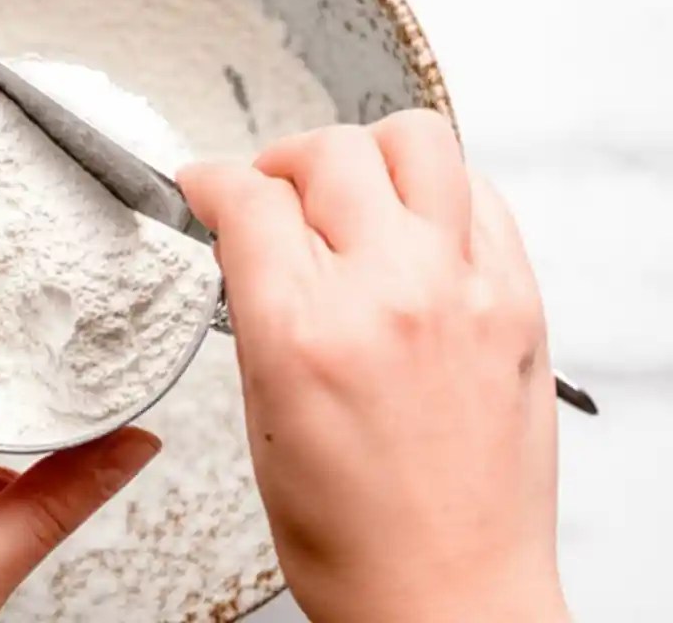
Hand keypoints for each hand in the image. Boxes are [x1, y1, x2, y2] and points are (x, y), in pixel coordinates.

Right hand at [179, 110, 567, 622]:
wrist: (448, 592)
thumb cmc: (351, 535)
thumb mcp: (263, 418)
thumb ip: (257, 312)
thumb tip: (251, 243)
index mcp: (304, 331)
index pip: (248, 199)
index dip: (210, 179)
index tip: (204, 185)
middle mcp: (388, 293)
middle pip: (328, 153)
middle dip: (281, 164)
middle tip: (270, 194)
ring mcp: (463, 289)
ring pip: (417, 143)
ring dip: (365, 154)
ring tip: (347, 191)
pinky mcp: (516, 301)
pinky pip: (480, 195)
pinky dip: (435, 192)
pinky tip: (411, 227)